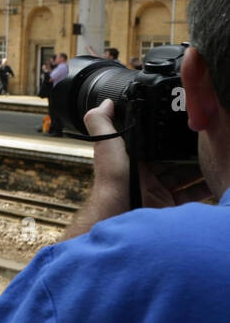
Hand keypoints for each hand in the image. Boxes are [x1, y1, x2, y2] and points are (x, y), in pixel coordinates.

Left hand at [81, 99, 208, 215]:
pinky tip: (218, 178)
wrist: (118, 220)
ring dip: (202, 167)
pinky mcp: (168, 207)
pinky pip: (191, 195)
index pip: (155, 143)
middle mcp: (146, 175)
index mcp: (133, 159)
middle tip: (211, 140)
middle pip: (174, 159)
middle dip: (192, 150)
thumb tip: (106, 102)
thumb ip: (103, 125)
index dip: (171, 134)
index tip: (190, 124)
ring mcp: (158, 191)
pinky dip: (205, 187)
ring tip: (219, 157)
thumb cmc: (112, 186)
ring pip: (185, 176)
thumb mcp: (107, 149)